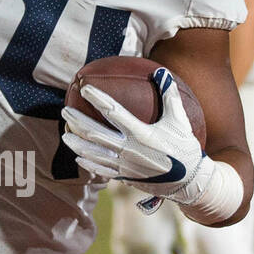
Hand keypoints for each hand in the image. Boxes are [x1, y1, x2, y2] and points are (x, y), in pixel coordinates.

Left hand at [61, 69, 203, 199]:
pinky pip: (101, 170)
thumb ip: (170, 96)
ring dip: (76, 143)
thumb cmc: (185, 148)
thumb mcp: (180, 121)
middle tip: (65, 111)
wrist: (189, 182)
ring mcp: (124, 166)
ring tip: (65, 134)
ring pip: (93, 154)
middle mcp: (129, 150)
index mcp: (141, 133)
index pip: (113, 112)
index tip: (85, 88)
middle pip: (95, 133)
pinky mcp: (124, 177)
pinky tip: (78, 157)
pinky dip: (88, 162)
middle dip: (77, 121)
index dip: (97, 99)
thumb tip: (162, 72)